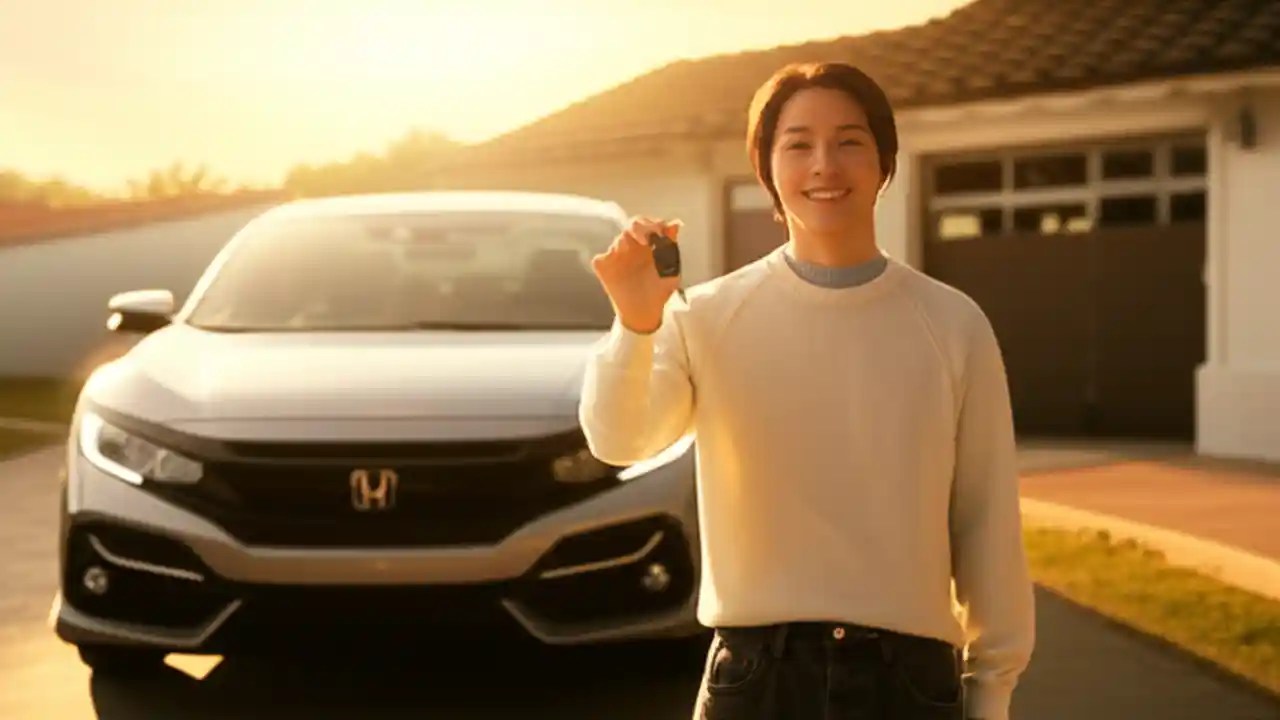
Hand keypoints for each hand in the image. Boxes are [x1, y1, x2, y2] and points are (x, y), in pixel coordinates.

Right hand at [591, 216, 682, 333]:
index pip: (649, 223)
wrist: (644, 314)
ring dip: (628, 246)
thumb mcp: (671, 271)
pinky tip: (616, 271)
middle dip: (639, 228)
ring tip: (636, 260)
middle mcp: (632, 245)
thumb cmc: (659, 291)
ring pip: (619, 240)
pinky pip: (601, 259)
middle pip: (633, 224)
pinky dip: (607, 260)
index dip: (654, 225)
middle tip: (646, 240)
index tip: (660, 234)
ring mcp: (616, 255)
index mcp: (649, 243)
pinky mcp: (604, 267)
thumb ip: (671, 247)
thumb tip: (676, 223)